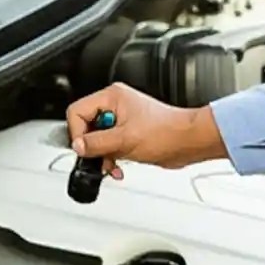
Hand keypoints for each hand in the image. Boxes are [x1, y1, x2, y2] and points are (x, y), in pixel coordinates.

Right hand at [65, 82, 227, 178]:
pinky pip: (109, 146)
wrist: (187, 142)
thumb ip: (97, 143)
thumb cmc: (166, 132)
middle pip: (85, 126)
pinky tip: (117, 167)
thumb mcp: (125, 139)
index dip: (78, 132)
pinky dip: (111, 158)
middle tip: (100, 157)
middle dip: (92, 146)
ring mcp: (122, 120)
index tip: (85, 149)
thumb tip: (77, 146)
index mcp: (112, 97)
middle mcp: (115, 105)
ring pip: (96, 139)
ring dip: (102, 156)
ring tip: (112, 164)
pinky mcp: (128, 133)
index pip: (77, 111)